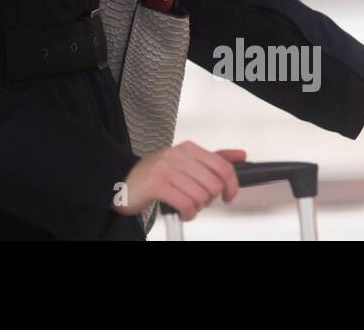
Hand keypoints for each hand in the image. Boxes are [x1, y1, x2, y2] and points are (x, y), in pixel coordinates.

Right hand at [114, 142, 246, 220]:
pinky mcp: (157, 185)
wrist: (122, 181)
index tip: (229, 196)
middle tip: (198, 200)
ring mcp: (166, 169)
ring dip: (196, 208)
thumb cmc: (156, 174)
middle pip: (213, 184)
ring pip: (200, 196)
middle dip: (209, 199)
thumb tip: (241, 155)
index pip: (222, 166)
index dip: (231, 185)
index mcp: (188, 149)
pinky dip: (187, 214)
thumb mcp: (186, 162)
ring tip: (186, 205)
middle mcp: (177, 156)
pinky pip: (186, 204)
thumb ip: (214, 159)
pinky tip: (181, 212)